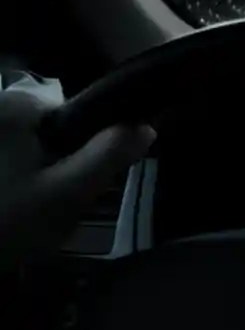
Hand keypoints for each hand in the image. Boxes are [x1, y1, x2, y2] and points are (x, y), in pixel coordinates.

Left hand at [0, 80, 154, 268]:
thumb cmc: (3, 222)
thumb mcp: (65, 195)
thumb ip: (108, 158)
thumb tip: (146, 127)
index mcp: (16, 108)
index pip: (73, 110)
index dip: (86, 144)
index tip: (78, 180)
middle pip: (46, 129)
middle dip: (54, 162)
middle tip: (49, 204)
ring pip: (23, 148)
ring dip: (31, 175)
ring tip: (25, 212)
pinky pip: (8, 161)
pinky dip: (12, 183)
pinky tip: (8, 209)